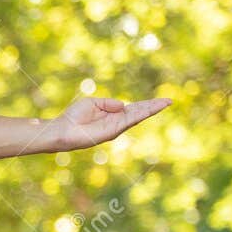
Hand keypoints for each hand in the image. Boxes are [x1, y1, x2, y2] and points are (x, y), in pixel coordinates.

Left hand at [44, 95, 170, 151]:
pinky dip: (138, 115)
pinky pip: (127, 121)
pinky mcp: (111, 131)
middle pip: (139, 113)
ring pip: (137, 117)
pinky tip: (148, 109)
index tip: (161, 100)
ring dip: (150, 110)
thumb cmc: (74, 116)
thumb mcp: (93, 103)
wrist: (62, 129)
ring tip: (164, 103)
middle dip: (154, 107)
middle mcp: (116, 122)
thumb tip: (123, 105)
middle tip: (169, 100)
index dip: (147, 104)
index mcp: (113, 115)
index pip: (134, 108)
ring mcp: (115, 128)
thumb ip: (109, 103)